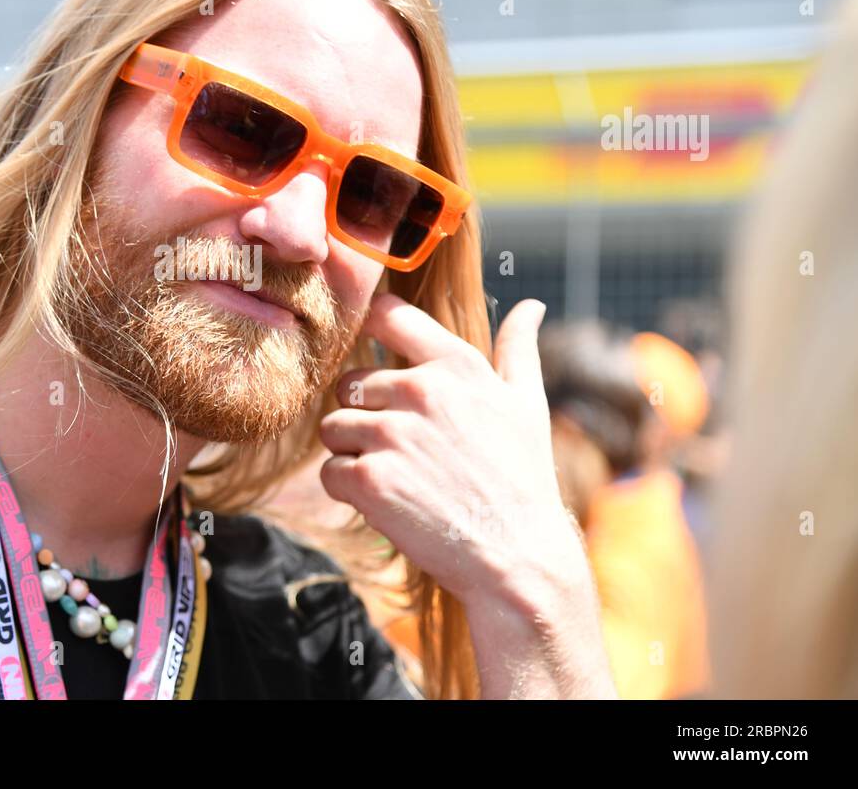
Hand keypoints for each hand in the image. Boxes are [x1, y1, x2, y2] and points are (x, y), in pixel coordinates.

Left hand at [319, 291, 579, 604]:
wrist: (518, 557)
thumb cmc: (523, 480)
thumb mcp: (527, 406)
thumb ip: (519, 350)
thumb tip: (532, 306)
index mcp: (456, 365)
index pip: (388, 315)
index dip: (369, 327)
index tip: (370, 349)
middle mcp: (421, 391)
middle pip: (349, 386)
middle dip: (366, 418)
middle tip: (406, 453)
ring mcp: (392, 434)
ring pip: (333, 428)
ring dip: (355, 455)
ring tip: (401, 479)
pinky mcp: (369, 478)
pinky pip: (330, 471)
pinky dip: (350, 491)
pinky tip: (389, 503)